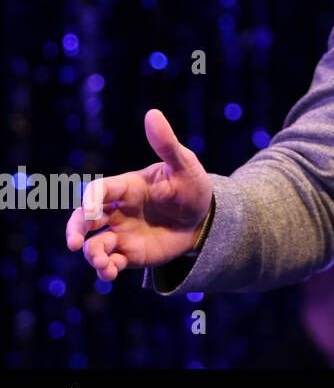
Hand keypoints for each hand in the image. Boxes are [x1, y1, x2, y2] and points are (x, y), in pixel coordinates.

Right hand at [65, 109, 213, 281]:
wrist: (205, 218)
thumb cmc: (191, 185)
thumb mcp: (184, 164)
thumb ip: (166, 144)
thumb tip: (152, 113)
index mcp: (125, 187)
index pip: (99, 190)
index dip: (92, 198)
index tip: (92, 209)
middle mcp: (116, 211)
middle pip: (84, 219)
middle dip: (75, 230)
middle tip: (74, 244)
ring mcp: (121, 233)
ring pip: (94, 245)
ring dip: (93, 256)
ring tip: (105, 265)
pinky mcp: (129, 253)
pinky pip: (111, 263)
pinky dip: (106, 270)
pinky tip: (111, 273)